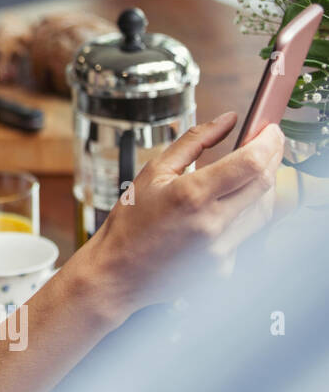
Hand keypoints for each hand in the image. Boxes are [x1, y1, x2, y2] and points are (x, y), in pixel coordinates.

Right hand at [83, 110, 284, 320]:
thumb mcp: (154, 171)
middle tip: (267, 142)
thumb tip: (227, 120)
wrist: (119, 271)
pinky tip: (225, 209)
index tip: (271, 130)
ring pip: (263, 209)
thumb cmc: (130, 222)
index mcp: (191, 195)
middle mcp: (211, 224)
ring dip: (262, 185)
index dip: (269, 142)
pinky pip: (248, 233)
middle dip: (273, 157)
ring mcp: (221, 249)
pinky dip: (244, 215)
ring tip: (248, 171)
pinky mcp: (225, 266)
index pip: (250, 163)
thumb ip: (193, 142)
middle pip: (264, 183)